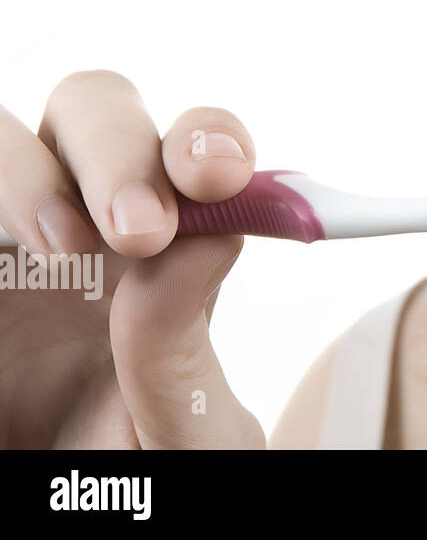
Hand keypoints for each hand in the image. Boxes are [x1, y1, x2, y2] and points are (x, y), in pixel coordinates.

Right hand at [0, 70, 263, 447]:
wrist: (64, 502)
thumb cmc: (133, 469)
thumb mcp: (184, 434)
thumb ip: (187, 348)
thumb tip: (208, 242)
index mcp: (169, 248)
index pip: (193, 153)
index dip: (208, 137)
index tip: (221, 175)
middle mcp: (86, 220)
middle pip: (97, 110)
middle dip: (119, 148)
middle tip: (142, 229)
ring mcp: (8, 236)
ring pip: (6, 134)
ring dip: (31, 171)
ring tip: (62, 250)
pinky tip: (1, 258)